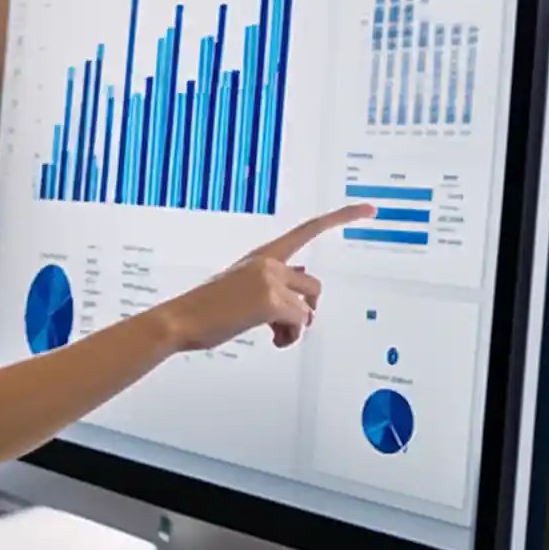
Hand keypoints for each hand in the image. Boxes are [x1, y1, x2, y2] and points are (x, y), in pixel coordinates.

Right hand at [159, 204, 375, 350]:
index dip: (342, 218)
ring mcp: (270, 280)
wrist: (179, 319)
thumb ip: (273, 279)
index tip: (369, 209)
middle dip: (307, 309)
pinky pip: (299, 323)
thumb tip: (302, 280)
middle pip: (314, 285)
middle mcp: (268, 262)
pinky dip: (290, 337)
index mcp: (261, 255)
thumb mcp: (241, 284)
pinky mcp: (270, 302)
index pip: (308, 230)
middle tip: (287, 326)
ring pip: (308, 307)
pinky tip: (273, 340)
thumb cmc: (206, 307)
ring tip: (275, 335)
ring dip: (296, 327)